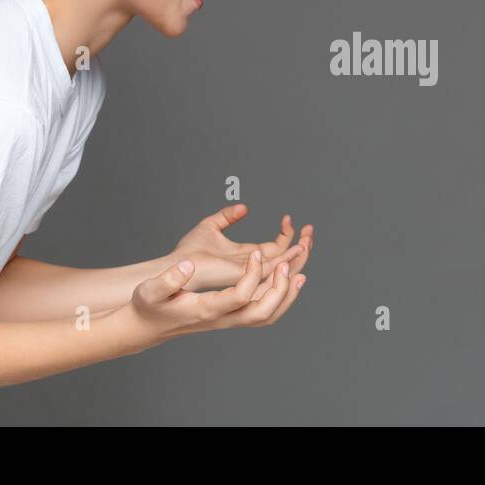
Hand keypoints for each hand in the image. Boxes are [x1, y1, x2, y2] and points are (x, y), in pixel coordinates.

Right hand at [128, 249, 305, 344]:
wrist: (147, 327)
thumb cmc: (148, 306)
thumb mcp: (150, 291)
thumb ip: (168, 279)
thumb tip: (186, 267)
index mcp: (205, 310)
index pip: (239, 297)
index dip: (252, 275)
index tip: (256, 252)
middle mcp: (221, 319)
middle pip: (261, 312)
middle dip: (279, 289)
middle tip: (287, 262)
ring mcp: (228, 321)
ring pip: (266, 316)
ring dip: (285, 295)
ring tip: (298, 271)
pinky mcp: (230, 317)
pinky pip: (262, 313)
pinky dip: (279, 299)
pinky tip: (284, 281)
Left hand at [169, 204, 313, 292]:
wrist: (174, 267)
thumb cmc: (187, 252)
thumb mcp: (210, 226)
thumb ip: (227, 216)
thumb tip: (243, 208)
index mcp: (246, 258)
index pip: (276, 250)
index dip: (287, 236)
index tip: (289, 219)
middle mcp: (252, 268)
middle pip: (286, 260)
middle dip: (301, 246)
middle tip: (310, 230)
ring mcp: (250, 274)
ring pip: (284, 266)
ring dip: (299, 252)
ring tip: (308, 235)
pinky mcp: (245, 276)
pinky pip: (273, 269)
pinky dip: (288, 259)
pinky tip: (298, 247)